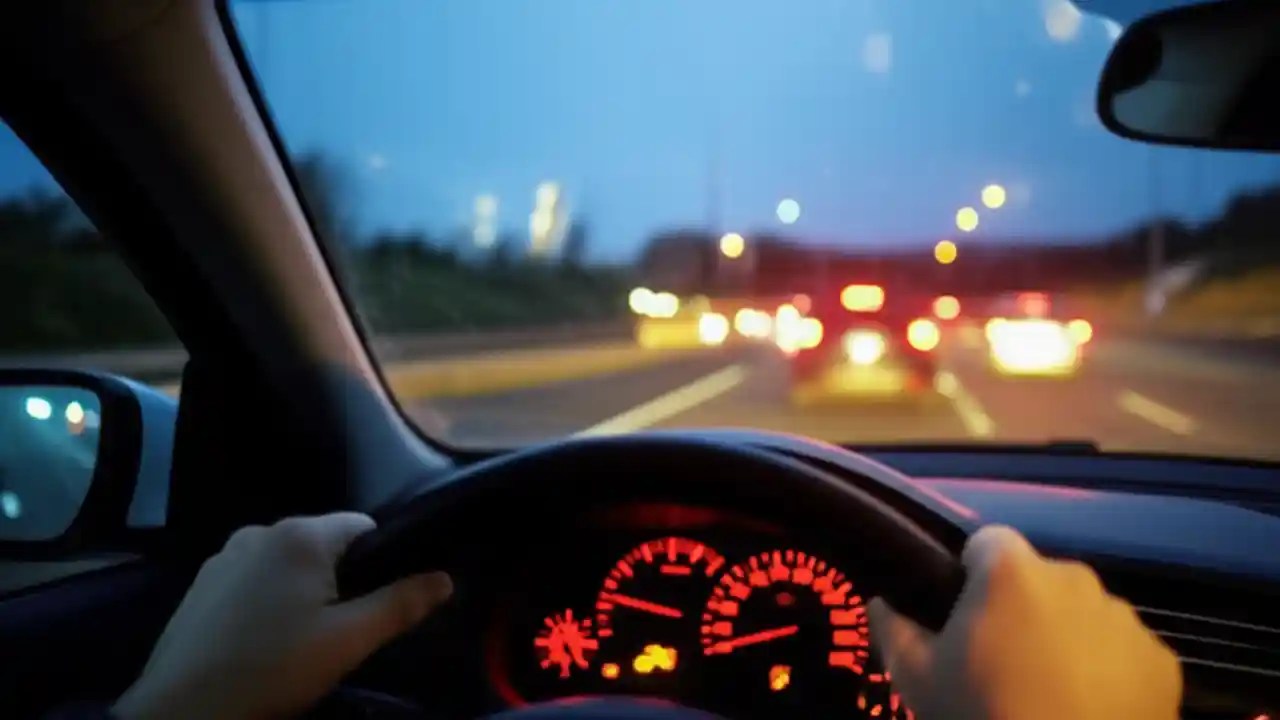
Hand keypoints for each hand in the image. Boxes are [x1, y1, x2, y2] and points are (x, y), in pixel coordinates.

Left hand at [114, 513, 451, 719]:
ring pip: (286, 562)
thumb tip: (445, 578)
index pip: (364, 527)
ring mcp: (224, 555)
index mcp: (301, 535)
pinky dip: (266, 599)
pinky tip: (260, 641)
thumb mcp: (347, 642)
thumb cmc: (272, 670)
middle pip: (324, 543)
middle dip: (339, 579)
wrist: (183, 711)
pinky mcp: (200, 584)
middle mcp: (260, 530)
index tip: (373, 606)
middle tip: (338, 631)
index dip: (380, 563)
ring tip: (296, 640)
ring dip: (301, 589)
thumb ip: (400, 605)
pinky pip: (253, 578)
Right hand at [868, 525, 1180, 719]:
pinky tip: (1090, 709)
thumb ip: (893, 629)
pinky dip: (1108, 671)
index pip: (985, 544)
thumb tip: (881, 601)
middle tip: (1003, 664)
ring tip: (1049, 692)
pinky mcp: (1161, 660)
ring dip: (1066, 638)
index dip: (970, 577)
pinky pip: (1123, 652)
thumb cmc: (984, 716)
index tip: (964, 619)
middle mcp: (1074, 577)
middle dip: (1021, 609)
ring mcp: (1124, 618)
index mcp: (1010, 572)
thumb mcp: (917, 680)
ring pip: (1083, 614)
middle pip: (1037, 579)